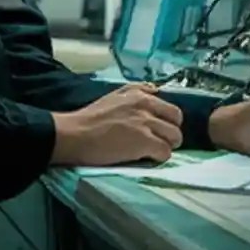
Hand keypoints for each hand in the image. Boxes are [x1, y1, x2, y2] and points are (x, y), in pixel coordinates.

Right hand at [49, 82, 183, 165]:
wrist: (73, 134)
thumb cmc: (89, 118)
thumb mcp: (115, 95)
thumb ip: (137, 91)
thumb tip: (156, 90)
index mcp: (141, 95)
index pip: (170, 108)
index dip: (167, 121)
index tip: (159, 130)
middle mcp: (147, 106)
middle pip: (176, 121)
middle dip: (171, 134)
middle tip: (160, 142)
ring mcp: (146, 124)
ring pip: (174, 137)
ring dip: (166, 146)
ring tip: (153, 152)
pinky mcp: (144, 142)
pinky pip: (164, 152)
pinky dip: (159, 158)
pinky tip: (147, 159)